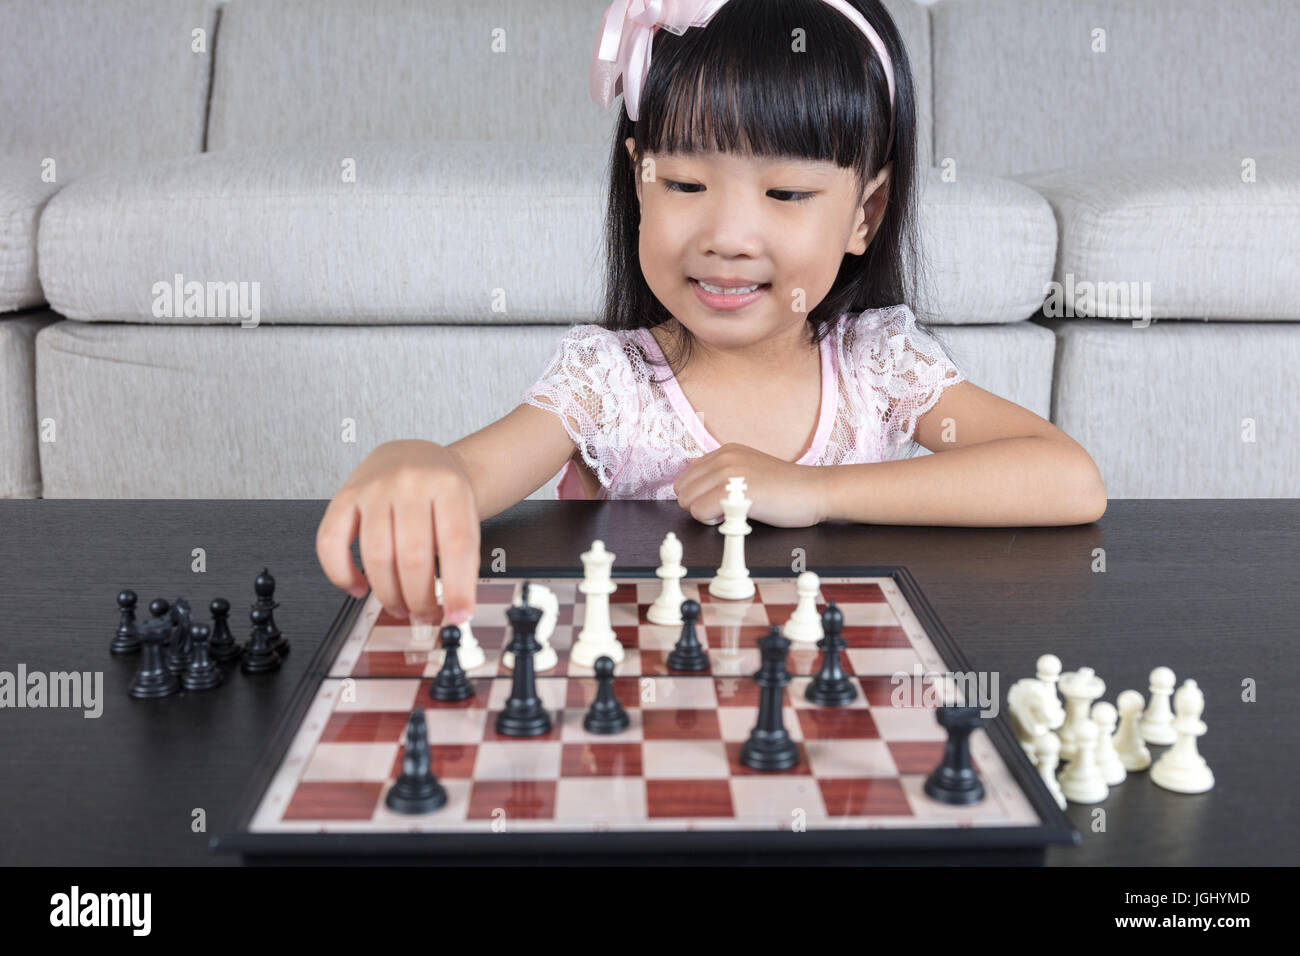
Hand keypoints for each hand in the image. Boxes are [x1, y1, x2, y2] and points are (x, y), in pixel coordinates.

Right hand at [315, 439, 479, 624]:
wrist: (416, 456)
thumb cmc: (440, 491)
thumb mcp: (465, 514)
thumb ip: (462, 558)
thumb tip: (455, 608)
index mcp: (448, 487)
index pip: (457, 544)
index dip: (458, 588)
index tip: (458, 616)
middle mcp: (408, 483)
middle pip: (414, 555)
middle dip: (420, 599)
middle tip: (425, 616)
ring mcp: (373, 488)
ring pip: (376, 555)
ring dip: (388, 594)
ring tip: (400, 607)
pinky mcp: (344, 496)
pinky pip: (331, 542)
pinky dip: (341, 574)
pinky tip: (359, 587)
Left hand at [673, 443, 827, 527]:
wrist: (816, 491)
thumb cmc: (786, 489)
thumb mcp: (749, 471)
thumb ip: (723, 474)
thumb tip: (693, 486)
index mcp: (725, 451)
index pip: (686, 476)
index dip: (698, 496)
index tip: (719, 503)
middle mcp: (723, 457)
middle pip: (682, 489)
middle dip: (697, 505)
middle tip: (724, 511)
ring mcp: (728, 472)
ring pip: (687, 501)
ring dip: (705, 514)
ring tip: (731, 514)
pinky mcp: (734, 491)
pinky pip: (700, 511)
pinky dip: (713, 522)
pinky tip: (735, 518)